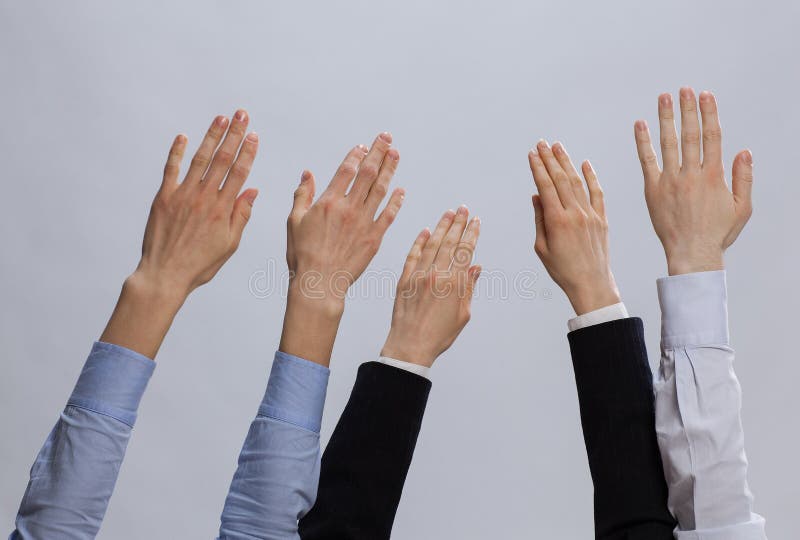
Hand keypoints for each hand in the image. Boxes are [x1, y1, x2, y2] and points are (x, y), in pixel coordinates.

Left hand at [100, 110, 258, 357]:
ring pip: (199, 159)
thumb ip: (241, 215)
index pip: (238, 173)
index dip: (248, 152)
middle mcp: (204, 198)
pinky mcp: (164, 198)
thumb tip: (251, 190)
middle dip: (234, 135)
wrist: (165, 274)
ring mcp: (182, 196)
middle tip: (242, 115)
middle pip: (222, 160)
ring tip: (221, 119)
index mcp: (222, 210)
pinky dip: (177, 152)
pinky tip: (184, 137)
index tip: (254, 135)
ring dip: (211, 137)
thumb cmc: (199, 264)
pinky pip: (171, 169)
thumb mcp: (229, 244)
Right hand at [280, 133, 404, 365]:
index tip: (364, 146)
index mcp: (328, 202)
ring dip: (389, 169)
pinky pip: (389, 215)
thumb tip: (308, 174)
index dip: (356, 155)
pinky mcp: (374, 238)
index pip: (346, 170)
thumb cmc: (303, 255)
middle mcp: (348, 208)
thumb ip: (303, 195)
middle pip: (367, 173)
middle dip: (378, 152)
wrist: (320, 283)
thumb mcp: (294, 222)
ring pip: (381, 190)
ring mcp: (364, 223)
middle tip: (386, 138)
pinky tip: (401, 190)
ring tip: (396, 153)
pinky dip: (396, 201)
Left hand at [381, 207, 481, 366]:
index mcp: (454, 284)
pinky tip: (425, 231)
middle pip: (450, 243)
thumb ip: (469, 287)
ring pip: (432, 245)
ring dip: (441, 227)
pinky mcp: (404, 280)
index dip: (471, 234)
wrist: (410, 345)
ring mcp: (419, 276)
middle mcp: (437, 275)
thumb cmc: (439, 334)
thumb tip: (476, 267)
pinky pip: (412, 255)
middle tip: (463, 209)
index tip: (476, 221)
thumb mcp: (463, 314)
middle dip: (458, 223)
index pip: (465, 251)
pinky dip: (419, 242)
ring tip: (448, 213)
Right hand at [528, 140, 619, 315]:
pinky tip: (585, 164)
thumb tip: (537, 195)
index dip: (538, 168)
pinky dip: (591, 177)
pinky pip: (597, 193)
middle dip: (549, 159)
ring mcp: (590, 215)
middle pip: (560, 179)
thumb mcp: (542, 247)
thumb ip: (540, 219)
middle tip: (541, 143)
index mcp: (557, 221)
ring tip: (557, 147)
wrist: (591, 283)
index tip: (531, 154)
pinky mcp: (602, 219)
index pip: (546, 187)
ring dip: (567, 162)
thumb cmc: (562, 270)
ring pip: (577, 182)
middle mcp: (575, 214)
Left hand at [634, 88, 753, 274]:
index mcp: (714, 176)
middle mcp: (691, 175)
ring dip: (666, 118)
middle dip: (687, 110)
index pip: (712, 137)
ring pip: (668, 143)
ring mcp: (670, 181)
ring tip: (664, 98)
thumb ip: (744, 178)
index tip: (706, 95)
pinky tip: (640, 125)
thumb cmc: (717, 233)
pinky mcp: (653, 190)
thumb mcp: (741, 207)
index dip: (709, 114)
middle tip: (684, 89)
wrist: (691, 254)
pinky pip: (647, 161)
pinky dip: (643, 142)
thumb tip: (744, 151)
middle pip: (689, 135)